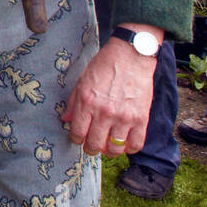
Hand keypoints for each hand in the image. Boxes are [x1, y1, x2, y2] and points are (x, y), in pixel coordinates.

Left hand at [63, 37, 156, 156]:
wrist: (131, 56)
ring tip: (108, 146)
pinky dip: (129, 149)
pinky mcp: (141, 118)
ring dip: (110, 151)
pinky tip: (125, 143)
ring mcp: (124, 117)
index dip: (76, 139)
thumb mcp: (82, 80)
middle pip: (95, 144)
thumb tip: (65, 120)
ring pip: (115, 148)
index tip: (79, 138)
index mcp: (87, 102)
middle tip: (92, 146)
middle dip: (91, 148)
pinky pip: (136, 144)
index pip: (77, 132)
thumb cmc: (104, 66)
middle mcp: (104, 112)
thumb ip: (73, 102)